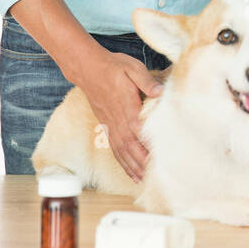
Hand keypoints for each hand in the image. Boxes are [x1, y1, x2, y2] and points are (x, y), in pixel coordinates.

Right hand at [71, 50, 164, 182]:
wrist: (88, 68)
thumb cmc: (113, 66)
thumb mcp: (133, 68)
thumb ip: (147, 81)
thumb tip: (160, 91)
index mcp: (127, 107)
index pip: (139, 131)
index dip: (148, 145)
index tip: (160, 158)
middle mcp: (118, 120)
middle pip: (131, 147)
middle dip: (142, 163)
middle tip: (155, 177)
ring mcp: (111, 125)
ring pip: (122, 151)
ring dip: (132, 167)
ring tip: (143, 180)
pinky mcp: (107, 126)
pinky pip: (114, 148)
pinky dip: (122, 162)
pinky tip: (130, 171)